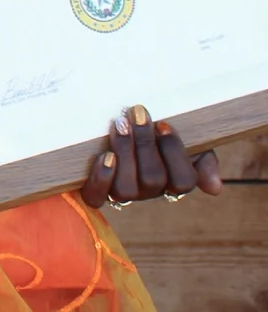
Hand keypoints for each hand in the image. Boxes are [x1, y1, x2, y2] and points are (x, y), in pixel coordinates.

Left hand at [81, 105, 222, 208]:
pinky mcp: (98, 193)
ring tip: (119, 124)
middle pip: (153, 180)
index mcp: (174, 182)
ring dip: (124, 153)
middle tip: (137, 114)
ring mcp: (124, 195)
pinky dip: (101, 179)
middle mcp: (150, 192)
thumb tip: (214, 188)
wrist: (124, 127)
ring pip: (125, 188)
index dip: (174, 153)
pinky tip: (105, 156)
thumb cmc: (159, 134)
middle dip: (145, 144)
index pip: (183, 181)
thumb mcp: (190, 142)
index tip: (163, 124)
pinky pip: (97, 197)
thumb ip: (204, 160)